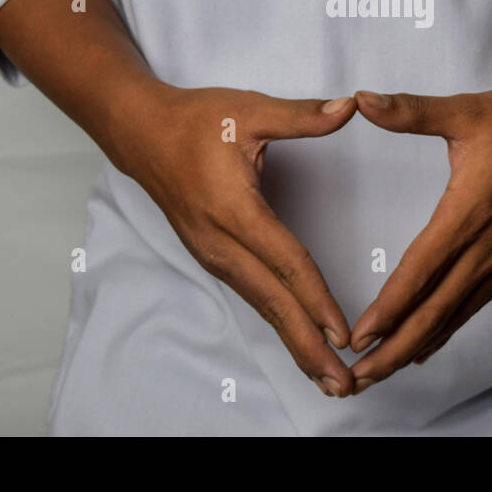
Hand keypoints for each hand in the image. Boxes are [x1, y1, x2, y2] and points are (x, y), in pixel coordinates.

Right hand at [108, 83, 358, 396]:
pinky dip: (279, 323)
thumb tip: (352, 107)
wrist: (140, 131)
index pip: (284, 261)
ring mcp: (212, 254)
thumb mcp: (250, 109)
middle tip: (345, 384)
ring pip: (260, 305)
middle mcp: (220, 241)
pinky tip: (300, 343)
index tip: (344, 332)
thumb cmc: (196, 119)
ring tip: (330, 378)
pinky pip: (251, 296)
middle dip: (309, 345)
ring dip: (296, 343)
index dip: (316, 298)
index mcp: (233, 207)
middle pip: (272, 301)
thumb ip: (302, 116)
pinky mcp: (212, 256)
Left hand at [346, 82, 491, 392]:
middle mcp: (487, 247)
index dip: (389, 307)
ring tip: (382, 371)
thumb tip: (362, 99)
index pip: (421, 270)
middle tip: (356, 378)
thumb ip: (411, 111)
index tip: (359, 335)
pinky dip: (447, 329)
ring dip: (416, 345)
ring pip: (455, 315)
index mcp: (469, 212)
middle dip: (393, 349)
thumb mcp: (469, 111)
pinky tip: (427, 343)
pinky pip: (475, 305)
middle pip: (435, 311)